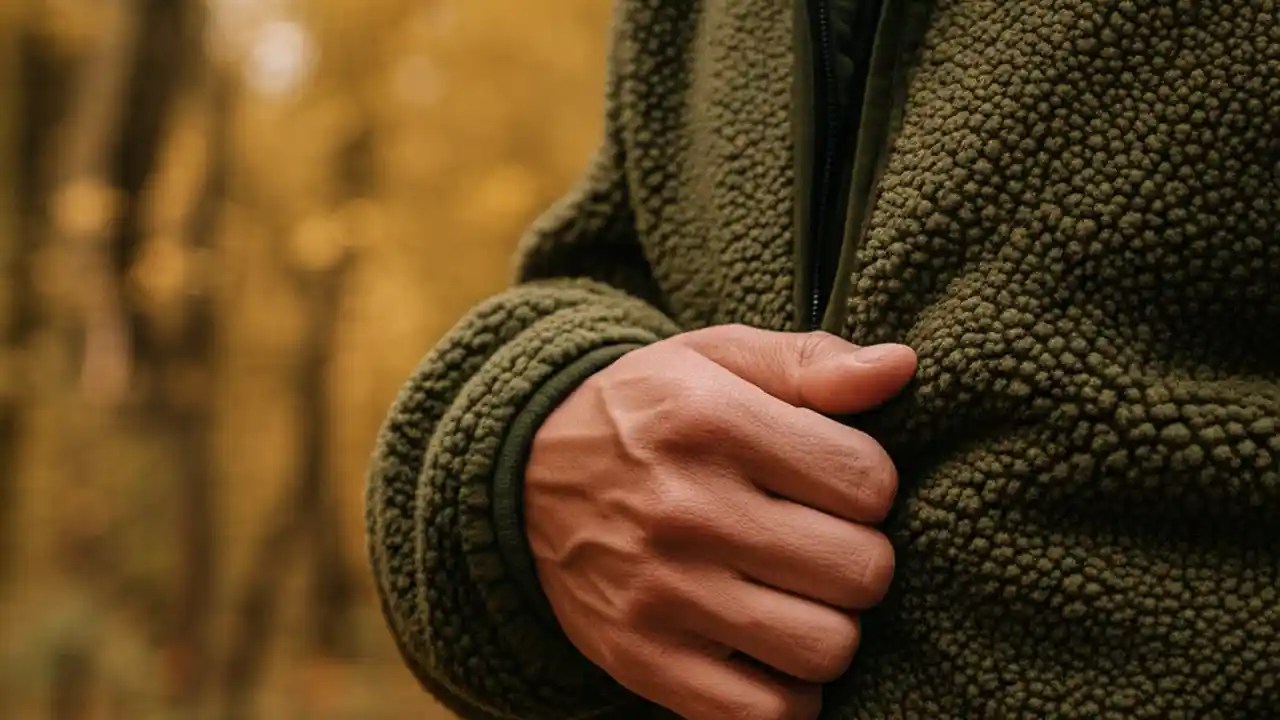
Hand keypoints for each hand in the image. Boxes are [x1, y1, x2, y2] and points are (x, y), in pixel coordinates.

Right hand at [525, 324, 916, 719]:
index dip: (870, 484)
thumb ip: (811, 361)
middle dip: (860, 557)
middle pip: (861, 570)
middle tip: (822, 541)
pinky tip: (773, 653)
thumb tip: (903, 367)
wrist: (521, 477)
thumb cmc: (645, 412)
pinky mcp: (641, 658)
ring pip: (826, 647)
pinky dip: (790, 695)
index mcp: (711, 421)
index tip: (835, 482)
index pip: (869, 481)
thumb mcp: (715, 358)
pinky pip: (764, 715)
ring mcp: (660, 593)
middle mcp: (685, 508)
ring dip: (831, 627)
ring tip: (799, 596)